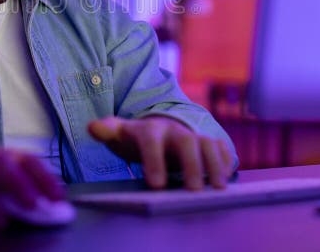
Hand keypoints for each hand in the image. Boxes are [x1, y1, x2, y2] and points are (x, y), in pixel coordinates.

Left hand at [88, 116, 233, 189]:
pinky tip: (225, 177)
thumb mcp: (120, 134)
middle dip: (191, 165)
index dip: (154, 161)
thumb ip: (107, 131)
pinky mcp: (208, 142)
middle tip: (193, 191)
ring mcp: (194, 134)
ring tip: (216, 187)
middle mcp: (175, 130)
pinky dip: (226, 160)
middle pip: (186, 142)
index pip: (151, 141)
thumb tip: (93, 128)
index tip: (155, 185)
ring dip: (214, 164)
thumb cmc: (137, 137)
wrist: (158, 129)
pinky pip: (221, 147)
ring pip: (208, 144)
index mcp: (150, 129)